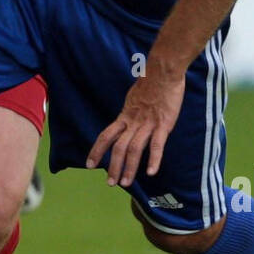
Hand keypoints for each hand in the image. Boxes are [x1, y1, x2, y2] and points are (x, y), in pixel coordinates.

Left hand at [86, 64, 185, 186]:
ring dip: (130, 168)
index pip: (106, 135)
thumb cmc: (150, 82)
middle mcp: (133, 122)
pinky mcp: (164, 124)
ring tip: (126, 183)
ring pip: (135, 149)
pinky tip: (151, 172)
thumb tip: (128, 118)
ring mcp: (148, 124)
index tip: (90, 165)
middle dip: (114, 166)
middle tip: (110, 183)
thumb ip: (131, 111)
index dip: (97, 151)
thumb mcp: (133, 97)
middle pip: (119, 147)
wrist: (163, 70)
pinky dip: (154, 159)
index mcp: (125, 115)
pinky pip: (157, 144)